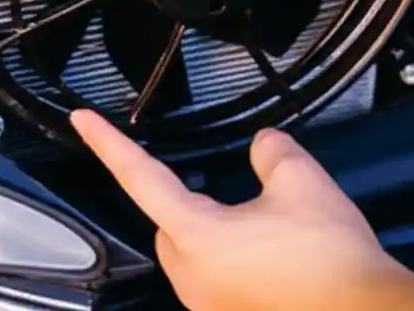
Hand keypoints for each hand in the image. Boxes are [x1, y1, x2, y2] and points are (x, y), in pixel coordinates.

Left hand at [71, 110, 408, 310]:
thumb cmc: (330, 265)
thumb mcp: (301, 181)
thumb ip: (271, 150)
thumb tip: (264, 146)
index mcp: (195, 235)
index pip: (139, 175)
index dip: (108, 143)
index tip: (83, 122)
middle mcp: (193, 278)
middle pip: (169, 223)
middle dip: (190, 201)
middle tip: (234, 189)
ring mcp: (212, 305)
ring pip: (195, 255)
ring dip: (217, 235)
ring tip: (270, 229)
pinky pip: (220, 282)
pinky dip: (237, 263)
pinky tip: (277, 258)